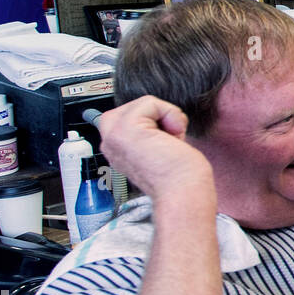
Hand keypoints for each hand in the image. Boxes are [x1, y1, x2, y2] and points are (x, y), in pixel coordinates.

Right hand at [96, 95, 214, 203]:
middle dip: (161, 118)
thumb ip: (146, 132)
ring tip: (169, 143)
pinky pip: (151, 102)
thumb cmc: (179, 176)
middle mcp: (110, 143)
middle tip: (168, 143)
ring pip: (145, 103)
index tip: (163, 146)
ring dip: (168, 119)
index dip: (154, 124)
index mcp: (116, 149)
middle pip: (136, 106)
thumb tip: (155, 114)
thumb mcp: (155, 148)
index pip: (129, 116)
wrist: (183, 192)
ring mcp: (114, 135)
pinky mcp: (125, 128)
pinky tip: (172, 138)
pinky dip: (171, 115)